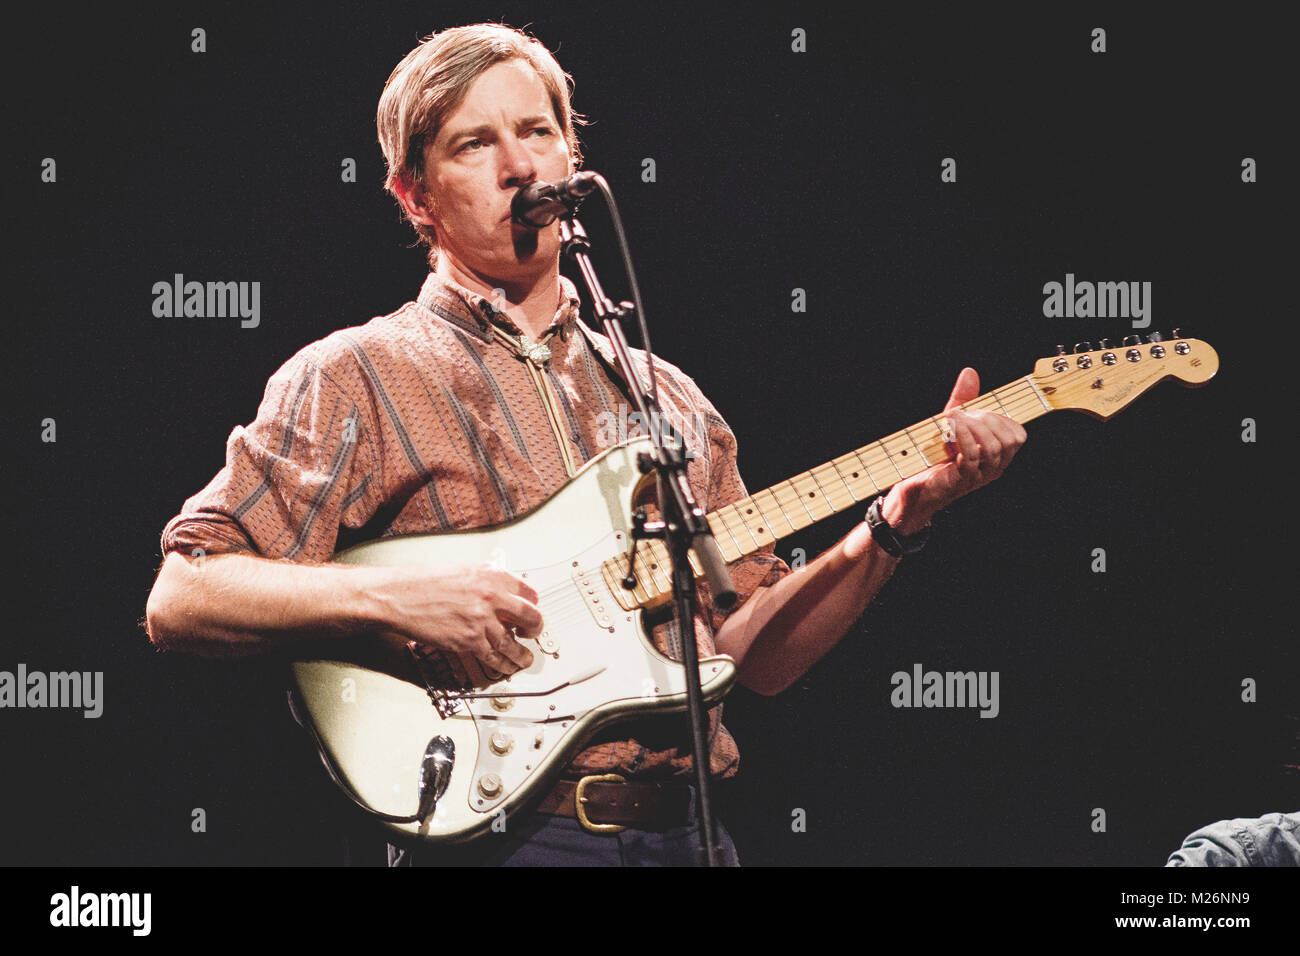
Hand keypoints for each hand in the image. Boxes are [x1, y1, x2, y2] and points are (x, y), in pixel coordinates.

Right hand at [365, 563, 541, 674]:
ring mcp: (481, 619)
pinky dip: (503, 664)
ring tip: (526, 658)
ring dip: (523, 654)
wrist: (401, 595)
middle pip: (531, 616)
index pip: (529, 591)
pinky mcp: (469, 640)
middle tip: (534, 634)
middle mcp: (491, 596)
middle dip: (536, 629)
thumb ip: (487, 582)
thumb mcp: (464, 571)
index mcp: (492, 575)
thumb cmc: (425, 582)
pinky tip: (507, 666)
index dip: (534, 605)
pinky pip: (494, 656)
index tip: (534, 611)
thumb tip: (502, 594)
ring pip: (514, 643)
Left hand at [896, 366, 1026, 525]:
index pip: (1017, 435)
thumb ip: (964, 399)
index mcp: (997, 455)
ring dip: (974, 427)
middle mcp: (993, 468)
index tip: (977, 412)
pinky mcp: (961, 480)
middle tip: (965, 414)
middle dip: (988, 420)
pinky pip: (972, 456)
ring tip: (954, 417)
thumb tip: (970, 372)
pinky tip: (952, 427)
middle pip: (1009, 441)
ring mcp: (979, 476)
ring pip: (994, 449)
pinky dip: (963, 437)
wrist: (914, 488)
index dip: (1001, 418)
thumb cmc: (935, 457)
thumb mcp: (951, 423)